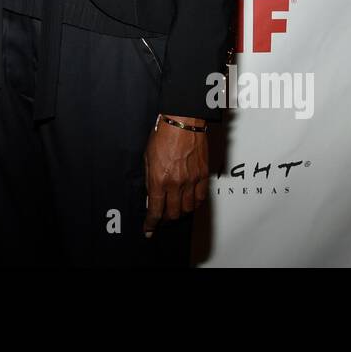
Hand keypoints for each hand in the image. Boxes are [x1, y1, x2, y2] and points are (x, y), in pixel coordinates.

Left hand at [143, 114, 208, 236]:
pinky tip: (189, 203)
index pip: (155, 210)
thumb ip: (150, 179)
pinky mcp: (203, 176)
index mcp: (159, 179)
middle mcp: (176, 183)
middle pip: (173, 213)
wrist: (182, 122)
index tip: (149, 230)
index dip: (151, 224)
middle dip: (165, 220)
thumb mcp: (148, 158)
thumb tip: (151, 195)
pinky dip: (194, 204)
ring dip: (180, 213)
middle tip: (161, 218)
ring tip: (175, 211)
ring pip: (187, 209)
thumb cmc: (163, 135)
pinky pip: (200, 198)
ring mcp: (191, 181)